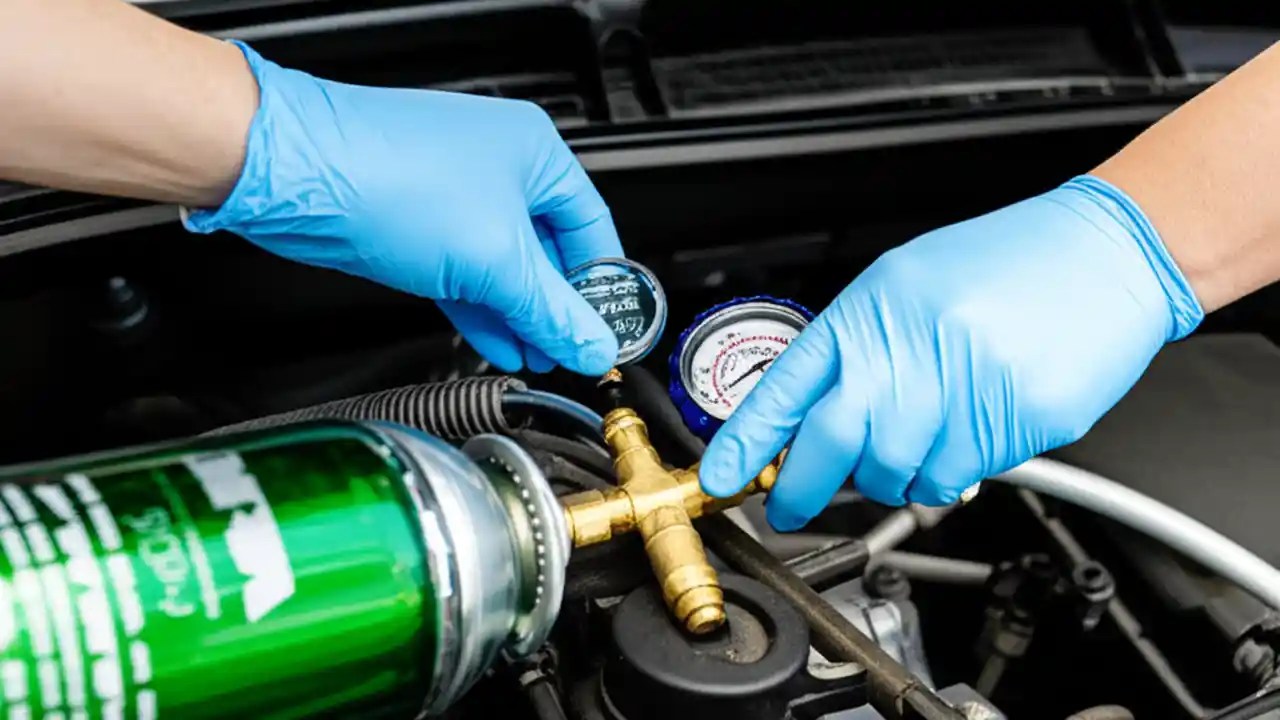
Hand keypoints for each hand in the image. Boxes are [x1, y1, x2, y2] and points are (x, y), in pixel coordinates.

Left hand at [182, 41, 619, 375]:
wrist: (292, 174)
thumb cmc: (388, 177)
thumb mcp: (494, 258)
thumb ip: (549, 310)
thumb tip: (589, 343)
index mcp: (535, 153)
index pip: (593, 228)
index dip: (603, 286)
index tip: (606, 331)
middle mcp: (498, 168)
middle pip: (549, 251)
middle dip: (557, 308)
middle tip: (571, 352)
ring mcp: (454, 196)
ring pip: (503, 267)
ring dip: (520, 316)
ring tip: (539, 358)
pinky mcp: (416, 226)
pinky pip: (465, 274)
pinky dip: (484, 310)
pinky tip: (499, 343)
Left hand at [699, 176, 1203, 529]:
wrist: (1107, 251)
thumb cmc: (1009, 262)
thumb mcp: (908, 284)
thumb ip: (860, 348)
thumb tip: (809, 418)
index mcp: (876, 307)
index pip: (790, 385)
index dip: (748, 441)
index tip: (722, 477)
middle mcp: (915, 346)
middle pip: (833, 445)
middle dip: (801, 488)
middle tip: (792, 505)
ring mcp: (967, 386)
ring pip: (896, 473)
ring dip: (889, 479)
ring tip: (909, 447)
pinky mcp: (1016, 419)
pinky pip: (958, 475)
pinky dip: (948, 472)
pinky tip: (962, 436)